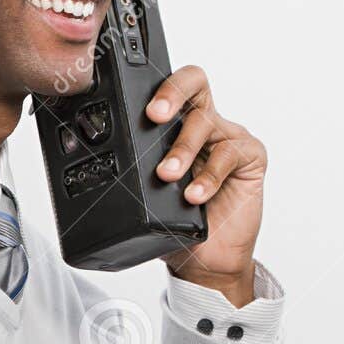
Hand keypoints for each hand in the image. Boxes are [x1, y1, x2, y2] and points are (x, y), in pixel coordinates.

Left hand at [147, 65, 268, 306]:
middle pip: (194, 82)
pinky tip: (195, 194)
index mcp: (177, 124)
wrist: (205, 260)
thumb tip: (93, 160)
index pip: (169, 87)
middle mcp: (205, 124)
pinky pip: (229, 153)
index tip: (138, 106)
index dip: (155, 86)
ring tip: (167, 175)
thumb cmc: (174, 222)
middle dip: (172, 93)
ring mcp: (228, 138)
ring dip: (182, 149)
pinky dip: (208, 175)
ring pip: (205, 122)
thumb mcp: (143, 192)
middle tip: (155, 116)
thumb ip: (131, 168)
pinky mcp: (250, 156)